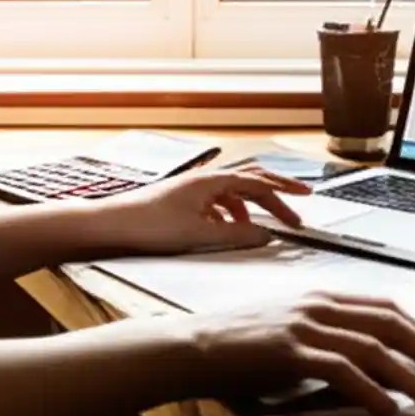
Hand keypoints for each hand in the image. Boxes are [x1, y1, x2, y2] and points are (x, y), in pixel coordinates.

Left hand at [99, 162, 311, 253]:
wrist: (109, 224)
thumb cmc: (149, 226)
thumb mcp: (199, 235)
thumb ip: (237, 236)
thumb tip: (268, 236)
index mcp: (212, 181)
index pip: (258, 182)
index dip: (284, 192)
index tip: (305, 200)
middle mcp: (205, 179)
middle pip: (250, 180)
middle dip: (276, 192)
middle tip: (297, 204)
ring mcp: (194, 189)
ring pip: (234, 191)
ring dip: (253, 206)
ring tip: (263, 226)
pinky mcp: (183, 201)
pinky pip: (218, 202)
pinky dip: (232, 214)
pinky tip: (230, 230)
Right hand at [188, 292, 414, 415]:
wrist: (192, 347)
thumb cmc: (239, 348)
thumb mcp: (290, 334)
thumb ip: (327, 342)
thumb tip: (368, 369)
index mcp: (321, 297)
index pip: (386, 307)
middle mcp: (318, 305)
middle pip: (390, 321)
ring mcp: (304, 325)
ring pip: (373, 346)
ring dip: (409, 373)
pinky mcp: (289, 349)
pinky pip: (342, 369)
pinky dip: (371, 390)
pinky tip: (389, 408)